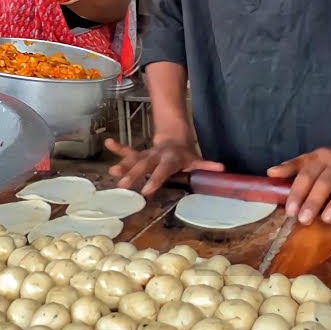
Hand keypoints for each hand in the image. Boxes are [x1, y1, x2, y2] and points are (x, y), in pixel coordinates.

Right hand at [106, 138, 224, 195]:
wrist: (175, 138)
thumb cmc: (185, 155)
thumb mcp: (196, 160)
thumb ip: (206, 166)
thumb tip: (222, 169)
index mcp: (170, 160)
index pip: (162, 171)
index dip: (155, 180)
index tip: (145, 192)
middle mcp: (156, 156)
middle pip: (144, 164)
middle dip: (133, 174)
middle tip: (123, 185)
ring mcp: (146, 154)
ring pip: (134, 159)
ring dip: (123, 165)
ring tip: (112, 171)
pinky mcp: (139, 153)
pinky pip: (127, 151)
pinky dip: (118, 148)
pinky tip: (108, 143)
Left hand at [268, 145, 330, 223]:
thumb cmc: (328, 162)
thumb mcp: (308, 160)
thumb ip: (290, 168)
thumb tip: (270, 173)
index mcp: (318, 159)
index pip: (305, 176)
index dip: (297, 193)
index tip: (290, 211)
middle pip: (324, 183)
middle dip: (313, 202)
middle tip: (304, 219)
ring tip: (327, 219)